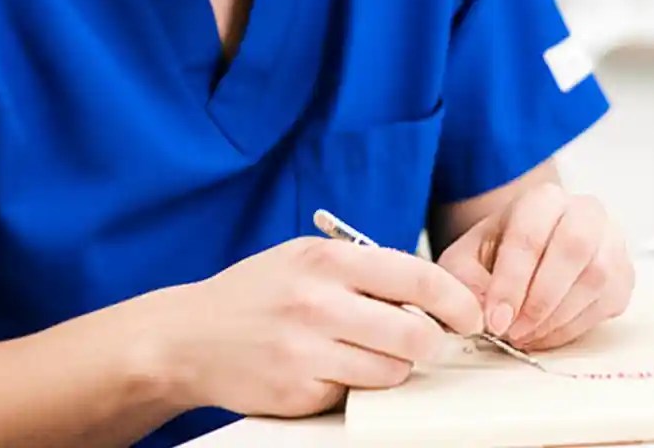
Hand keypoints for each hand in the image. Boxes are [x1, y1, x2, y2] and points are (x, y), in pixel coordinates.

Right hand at [166, 238, 483, 417]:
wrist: (186, 337)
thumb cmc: (253, 294)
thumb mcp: (303, 258)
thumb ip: (362, 268)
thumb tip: (427, 291)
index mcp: (326, 261)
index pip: (418, 279)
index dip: (456, 301)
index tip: (468, 315)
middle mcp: (318, 304)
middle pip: (416, 335)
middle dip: (429, 342)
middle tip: (420, 340)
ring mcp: (307, 352)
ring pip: (392, 372)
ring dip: (391, 367)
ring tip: (362, 351)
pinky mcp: (299, 392)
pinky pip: (356, 395)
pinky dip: (353, 385)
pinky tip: (326, 368)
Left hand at [437, 184, 633, 350]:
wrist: (528, 251)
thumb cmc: (496, 253)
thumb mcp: (466, 260)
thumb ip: (466, 282)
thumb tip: (482, 312)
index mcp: (542, 199)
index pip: (530, 235)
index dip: (511, 283)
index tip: (495, 319)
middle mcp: (584, 212)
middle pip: (574, 249)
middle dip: (540, 300)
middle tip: (514, 330)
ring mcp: (611, 242)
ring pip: (596, 279)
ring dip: (557, 317)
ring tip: (524, 334)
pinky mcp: (624, 276)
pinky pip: (606, 305)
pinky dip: (573, 328)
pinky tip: (545, 333)